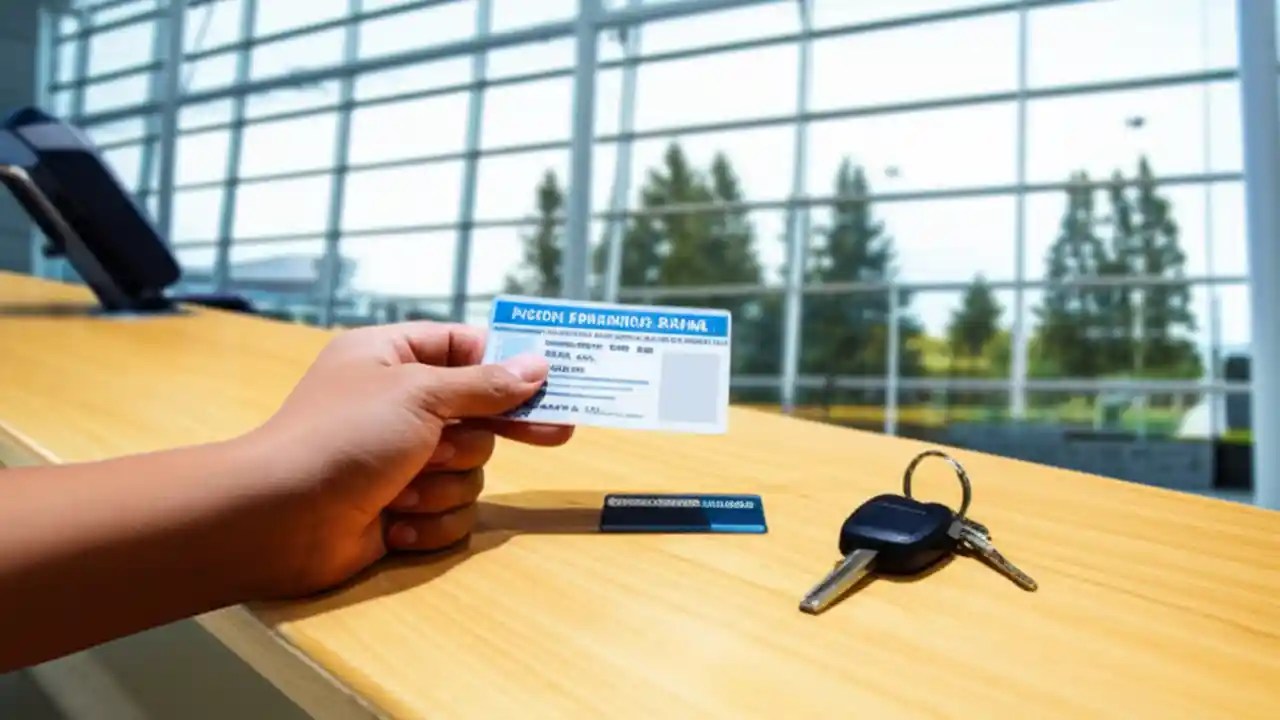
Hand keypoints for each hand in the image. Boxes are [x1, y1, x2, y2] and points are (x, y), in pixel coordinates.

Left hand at [243, 321, 571, 598]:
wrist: (279, 519)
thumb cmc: (344, 438)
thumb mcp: (420, 394)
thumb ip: (484, 383)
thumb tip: (537, 365)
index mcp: (390, 358)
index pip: (462, 347)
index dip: (507, 362)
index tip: (553, 378)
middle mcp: (396, 405)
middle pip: (477, 413)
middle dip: (482, 434)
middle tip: (555, 435)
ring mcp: (399, 460)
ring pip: (468, 468)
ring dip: (443, 484)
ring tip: (406, 490)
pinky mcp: (401, 509)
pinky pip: (450, 513)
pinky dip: (429, 521)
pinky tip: (396, 523)